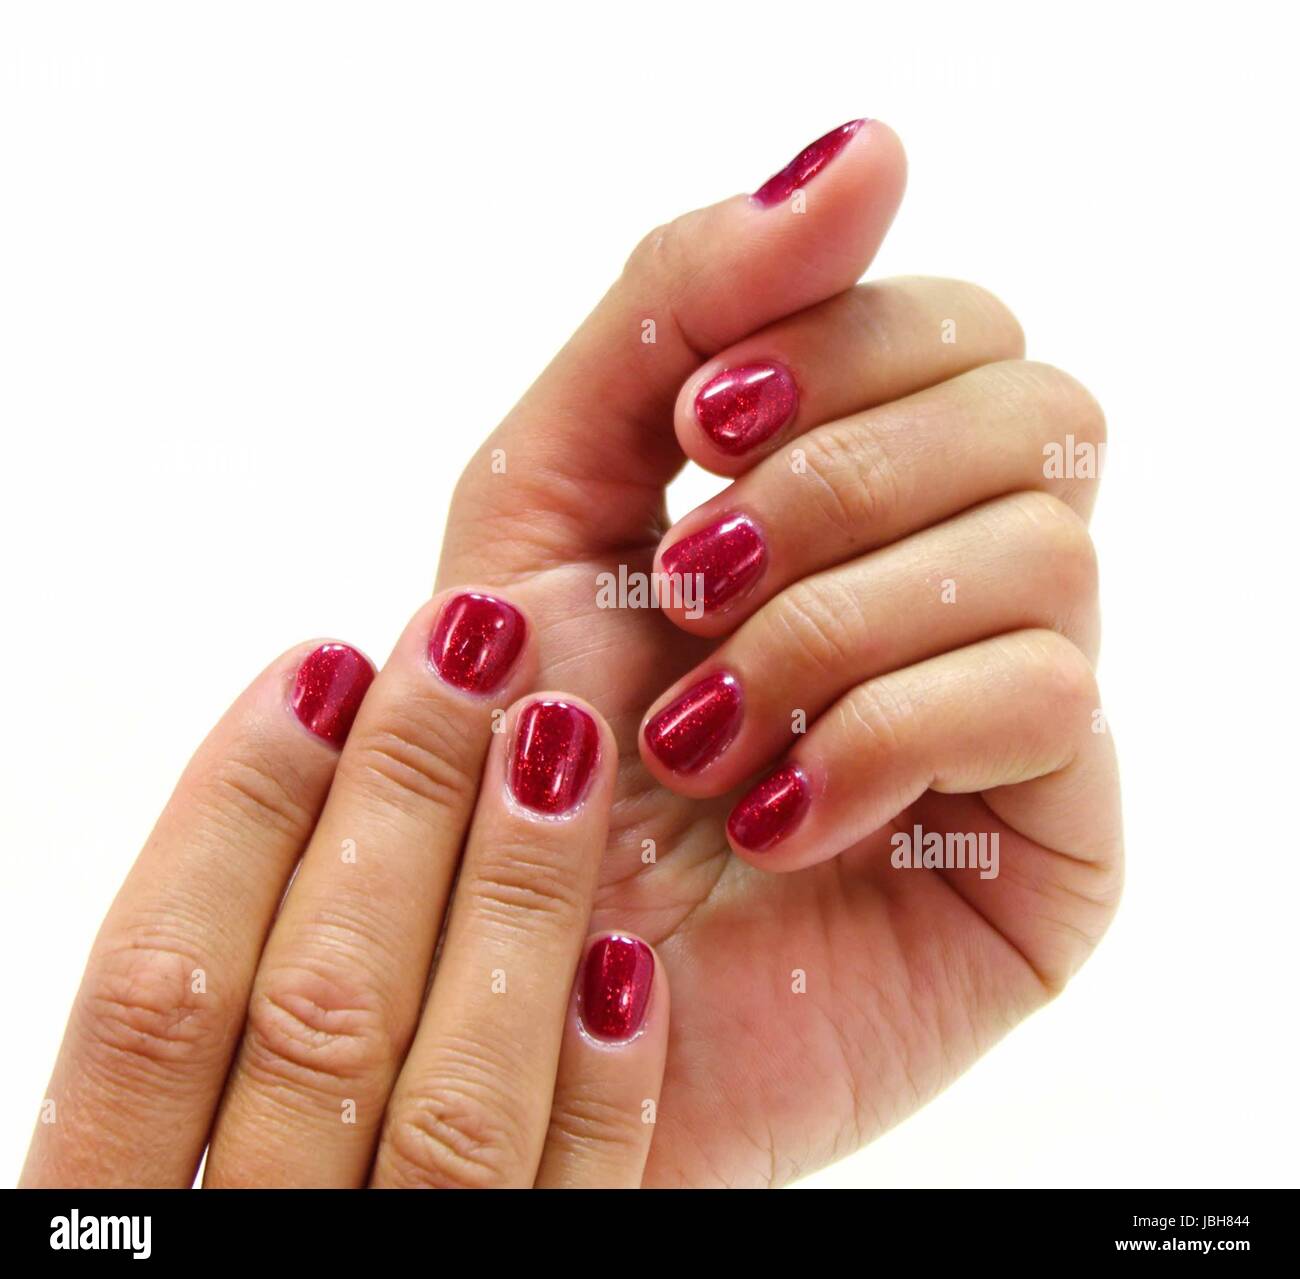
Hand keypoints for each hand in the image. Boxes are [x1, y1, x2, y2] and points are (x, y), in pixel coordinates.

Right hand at [23, 595, 668, 1187]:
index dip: (233, 808)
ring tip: (558, 742)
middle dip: (393, 804)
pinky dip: (594, 1087)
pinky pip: (577, 1210)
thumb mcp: (171, 1142)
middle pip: (312, 1010)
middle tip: (467, 643)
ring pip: (447, 1100)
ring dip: (507, 903)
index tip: (313, 664)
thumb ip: (218, 1024)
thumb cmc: (248, 1197)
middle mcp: (244, 1259)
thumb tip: (303, 794)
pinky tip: (624, 960)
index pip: (152, 989)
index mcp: (98, 1222)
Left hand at [438, 119, 1122, 1185]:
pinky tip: (777, 808)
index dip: (834, 343)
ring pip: (1047, 544)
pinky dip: (888, 729)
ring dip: (835, 623)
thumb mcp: (547, 490)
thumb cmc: (524, 741)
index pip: (952, 317)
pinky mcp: (1056, 836)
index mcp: (860, 488)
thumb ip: (684, 301)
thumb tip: (870, 148)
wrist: (517, 981)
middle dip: (836, 483)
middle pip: (1032, 404)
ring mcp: (1018, 706)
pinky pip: (1053, 695)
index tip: (696, 426)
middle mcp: (957, 580)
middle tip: (692, 585)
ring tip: (699, 729)